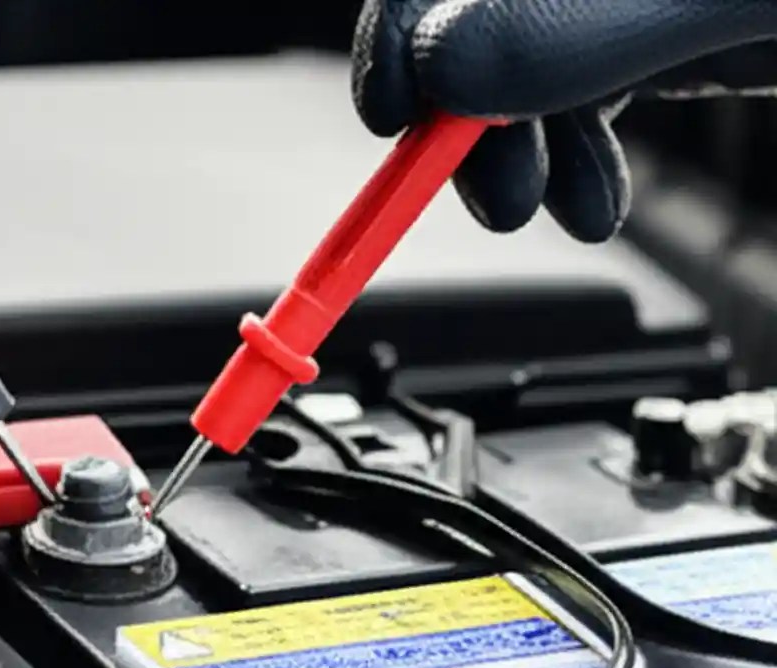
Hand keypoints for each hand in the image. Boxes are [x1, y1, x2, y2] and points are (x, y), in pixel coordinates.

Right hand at [352, 1, 776, 242]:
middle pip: (471, 31)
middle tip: (498, 199)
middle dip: (469, 127)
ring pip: (521, 73)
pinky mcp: (654, 35)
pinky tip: (594, 201)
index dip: (398, 37)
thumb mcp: (711, 8)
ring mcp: (621, 6)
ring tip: (565, 215)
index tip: (387, 119)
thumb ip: (573, 28)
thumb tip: (443, 68)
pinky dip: (571, 159)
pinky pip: (578, 92)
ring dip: (522, 161)